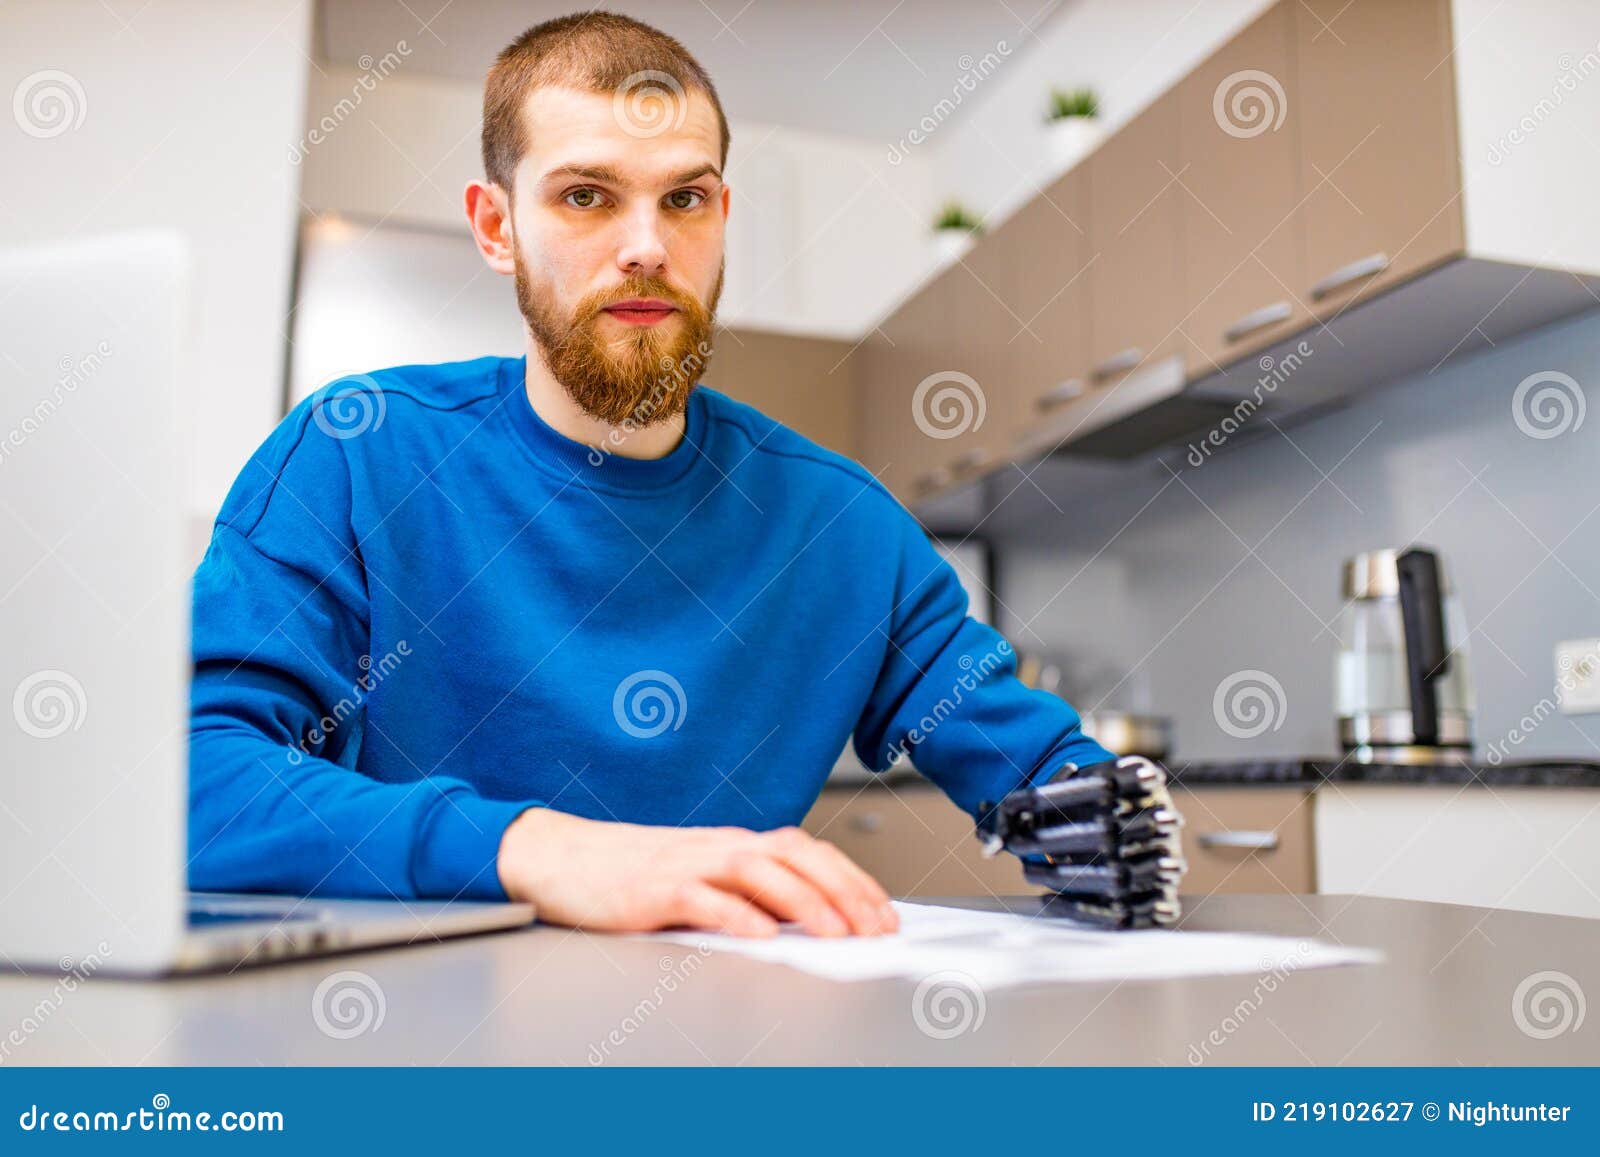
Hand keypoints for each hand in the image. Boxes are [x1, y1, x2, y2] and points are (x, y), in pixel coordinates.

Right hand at [496, 808, 898, 937]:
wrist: (562, 859)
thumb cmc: (632, 875)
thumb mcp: (702, 881)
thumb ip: (749, 896)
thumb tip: (808, 925)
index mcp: (736, 844)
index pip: (809, 851)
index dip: (853, 879)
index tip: (885, 912)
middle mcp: (720, 846)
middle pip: (796, 856)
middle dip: (845, 891)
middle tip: (877, 927)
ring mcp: (689, 864)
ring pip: (759, 871)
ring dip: (804, 902)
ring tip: (837, 933)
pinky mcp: (655, 888)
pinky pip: (704, 898)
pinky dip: (738, 915)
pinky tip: (763, 937)